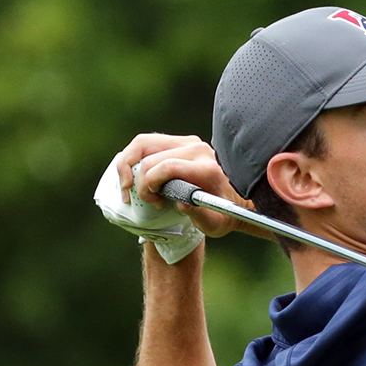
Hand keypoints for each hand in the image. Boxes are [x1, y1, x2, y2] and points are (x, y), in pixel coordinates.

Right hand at [114, 134, 269, 240]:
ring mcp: (187, 141)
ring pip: (143, 143)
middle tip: (148, 201)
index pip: (167, 166)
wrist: (236, 198)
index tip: (153, 202)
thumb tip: (181, 203)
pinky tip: (134, 176)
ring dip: (129, 164)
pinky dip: (134, 158)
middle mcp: (196, 148)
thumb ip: (200, 216)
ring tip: (129, 186)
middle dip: (140, 180)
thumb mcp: (215, 224)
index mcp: (206, 168)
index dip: (149, 184)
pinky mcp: (179, 141)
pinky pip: (147, 143)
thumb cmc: (224, 214)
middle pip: (150, 156)